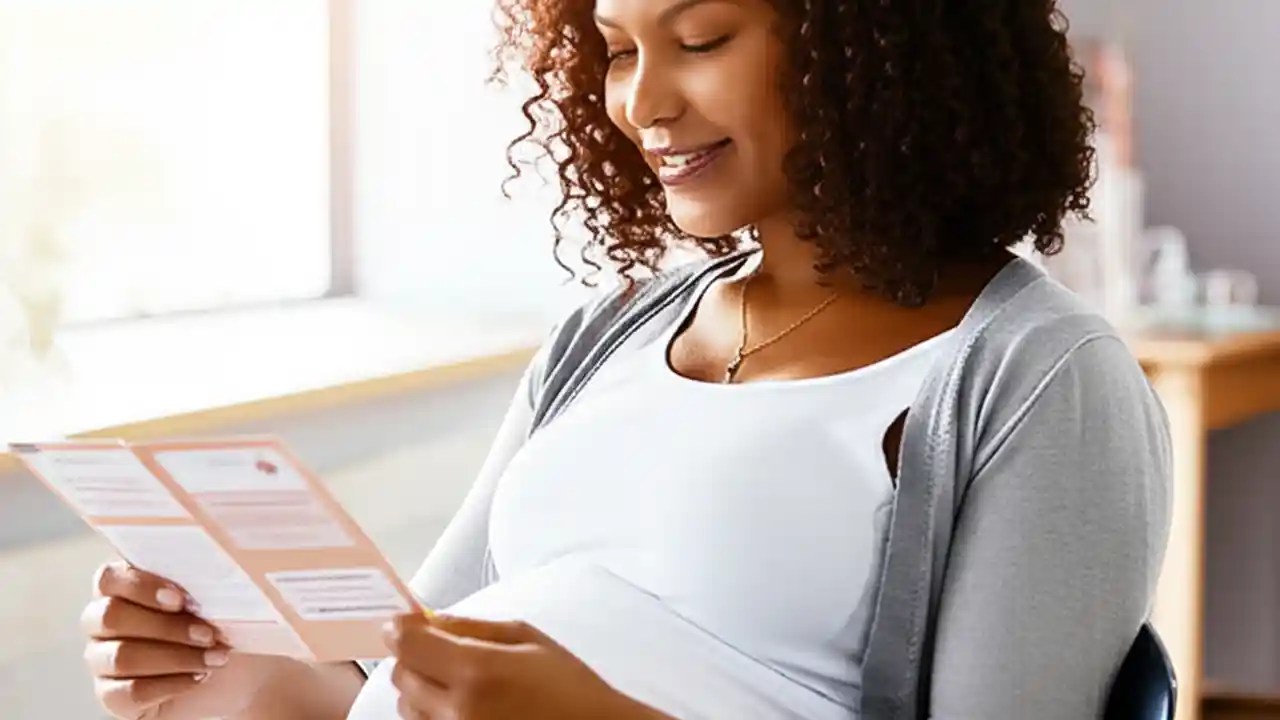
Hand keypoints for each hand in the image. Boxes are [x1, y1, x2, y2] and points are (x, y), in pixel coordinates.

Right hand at [80, 562, 288, 719]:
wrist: (247, 673)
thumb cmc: (229, 625)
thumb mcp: (224, 597)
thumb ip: (205, 577)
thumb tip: (218, 559)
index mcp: (126, 586)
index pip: (108, 577)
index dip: (139, 586)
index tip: (181, 598)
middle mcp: (104, 621)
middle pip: (109, 617)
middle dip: (166, 626)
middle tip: (209, 633)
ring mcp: (103, 660)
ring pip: (120, 657)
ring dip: (174, 656)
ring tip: (215, 657)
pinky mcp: (113, 696)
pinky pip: (127, 693)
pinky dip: (170, 684)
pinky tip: (199, 677)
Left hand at [383, 613, 669, 719]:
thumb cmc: (569, 688)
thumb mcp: (528, 639)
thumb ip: (473, 627)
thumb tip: (431, 619)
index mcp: (477, 672)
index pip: (407, 644)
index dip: (401, 627)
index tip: (405, 622)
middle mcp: (458, 711)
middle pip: (401, 676)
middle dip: (414, 656)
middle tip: (441, 650)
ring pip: (407, 707)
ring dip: (421, 688)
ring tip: (459, 683)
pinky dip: (433, 714)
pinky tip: (466, 706)